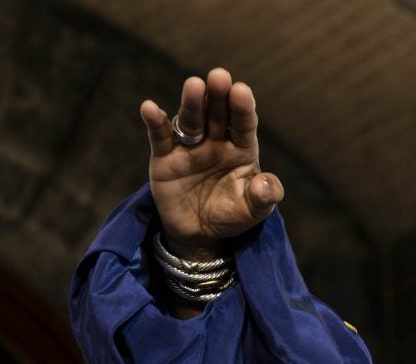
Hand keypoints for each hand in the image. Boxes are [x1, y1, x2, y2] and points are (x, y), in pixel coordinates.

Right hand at [141, 68, 283, 260]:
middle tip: (219, 76)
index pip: (244, 124)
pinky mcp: (165, 158)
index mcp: (241, 150)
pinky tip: (150, 108)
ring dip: (192, 103)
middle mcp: (216, 142)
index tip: (242, 91)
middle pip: (217, 114)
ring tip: (194, 85)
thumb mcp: (254, 211)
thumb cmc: (232, 216)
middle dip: (218, 96)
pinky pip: (160, 136)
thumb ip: (264, 197)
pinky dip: (155, 122)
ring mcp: (190, 147)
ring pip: (191, 120)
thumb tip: (265, 182)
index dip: (243, 108)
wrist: (200, 234)